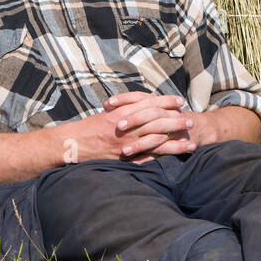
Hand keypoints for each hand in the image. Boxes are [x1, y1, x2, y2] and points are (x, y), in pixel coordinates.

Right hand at [60, 93, 195, 164]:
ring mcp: (124, 144)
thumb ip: (125, 110)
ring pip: (155, 140)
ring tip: (190, 142)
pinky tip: (173, 158)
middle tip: (191, 120)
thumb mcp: (106, 114)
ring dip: (174, 141)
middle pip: (156, 121)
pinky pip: (145, 157)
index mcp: (121, 112)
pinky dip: (160, 157)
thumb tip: (144, 104)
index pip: (148, 104)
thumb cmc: (87, 129)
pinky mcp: (123, 158)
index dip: (166, 101)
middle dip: (175, 120)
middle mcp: (124, 127)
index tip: (179, 101)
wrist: (70, 144)